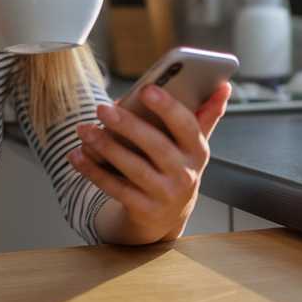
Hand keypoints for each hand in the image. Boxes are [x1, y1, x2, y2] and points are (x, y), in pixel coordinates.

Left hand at [69, 81, 231, 243]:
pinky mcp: (145, 210)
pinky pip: (115, 188)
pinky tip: (77, 154)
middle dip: (128, 126)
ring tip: (84, 129)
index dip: (167, 107)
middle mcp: (186, 174)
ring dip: (105, 147)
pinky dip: (93, 171)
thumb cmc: (176, 165)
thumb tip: (225, 86)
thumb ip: (205, 114)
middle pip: (156, 146)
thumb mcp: (192, 143)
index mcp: (199, 150)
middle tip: (102, 108)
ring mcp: (166, 195)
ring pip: (133, 168)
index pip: (187, 125)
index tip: (146, 89)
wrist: (167, 214)